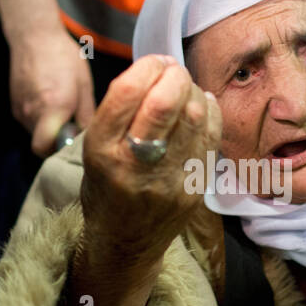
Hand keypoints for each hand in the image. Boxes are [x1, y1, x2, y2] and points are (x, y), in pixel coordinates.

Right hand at [8, 26, 95, 155]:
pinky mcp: (14, 104)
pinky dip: (40, 118)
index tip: (71, 141)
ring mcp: (21, 109)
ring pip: (36, 133)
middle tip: (71, 125)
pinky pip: (29, 121)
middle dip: (57, 139)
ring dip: (49, 128)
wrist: (34, 36)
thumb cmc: (63, 56)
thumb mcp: (85, 84)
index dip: (58, 151)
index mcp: (53, 107)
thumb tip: (91, 135)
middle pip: (42, 143)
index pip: (46, 148)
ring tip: (62, 108)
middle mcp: (33, 112)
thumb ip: (87, 115)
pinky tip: (50, 100)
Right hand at [79, 55, 222, 263]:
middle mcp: (136, 166)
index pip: (129, 92)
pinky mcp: (195, 187)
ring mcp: (170, 179)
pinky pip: (211, 135)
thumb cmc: (106, 188)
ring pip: (194, 116)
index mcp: (103, 151)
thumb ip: (119, 112)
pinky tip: (200, 106)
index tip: (154, 62)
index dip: (148, 66)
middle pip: (167, 103)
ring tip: (184, 89)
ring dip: (192, 91)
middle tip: (173, 71)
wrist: (125, 243)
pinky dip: (208, 111)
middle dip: (175, 75)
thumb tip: (157, 70)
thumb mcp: (94, 149)